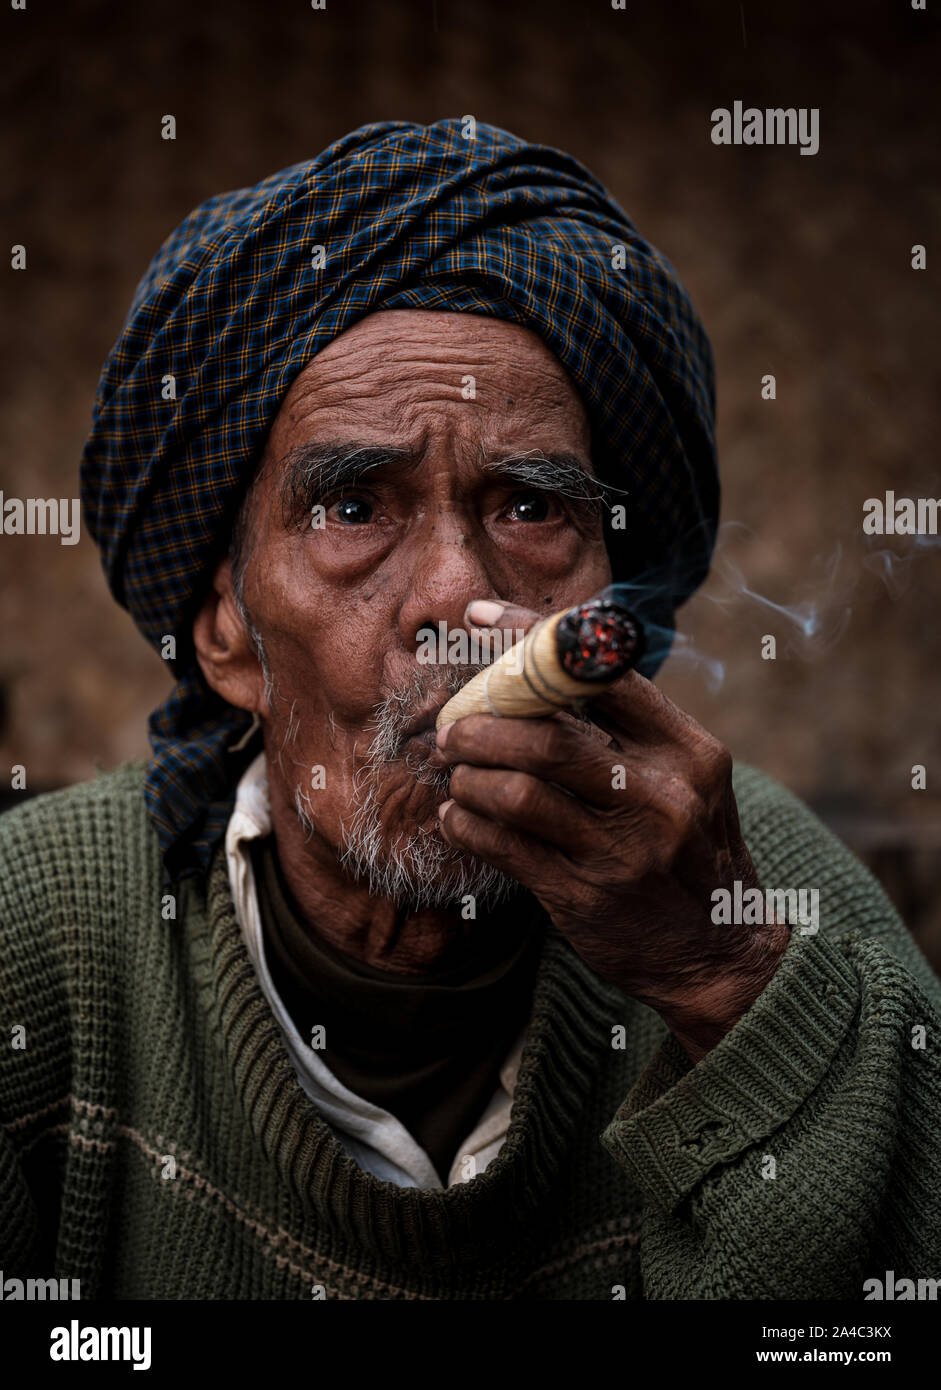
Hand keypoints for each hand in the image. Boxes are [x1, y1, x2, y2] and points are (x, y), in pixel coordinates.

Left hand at [435, 601, 789, 1061]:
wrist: (721, 950)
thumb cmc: (691, 846)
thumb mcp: (686, 776)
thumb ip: (627, 727)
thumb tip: (538, 661)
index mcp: (688, 750)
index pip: (601, 675)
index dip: (530, 640)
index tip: (477, 617)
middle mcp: (662, 796)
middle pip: (547, 737)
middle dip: (481, 725)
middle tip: (452, 728)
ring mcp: (623, 851)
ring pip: (516, 793)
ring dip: (469, 778)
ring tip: (458, 775)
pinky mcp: (585, 896)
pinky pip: (504, 847)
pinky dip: (467, 824)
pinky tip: (459, 817)